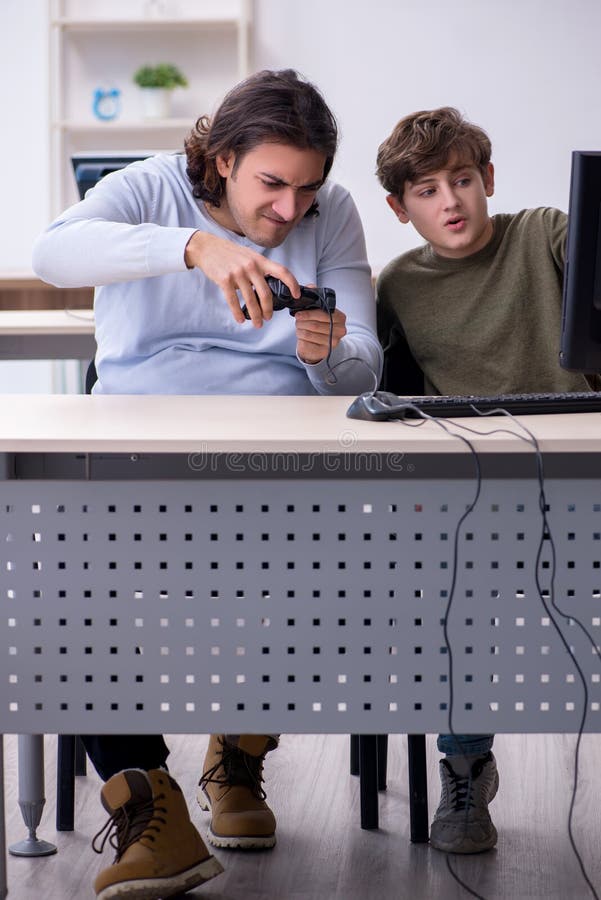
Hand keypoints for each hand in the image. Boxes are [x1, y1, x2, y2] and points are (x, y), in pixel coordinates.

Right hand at [184, 231, 299, 327]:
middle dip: (268, 310)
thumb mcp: (249, 256)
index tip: (296, 296)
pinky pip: (233, 300)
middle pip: (266, 293)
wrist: (207, 247)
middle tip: (268, 318)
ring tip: (257, 324)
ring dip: (255, 315)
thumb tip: (269, 287)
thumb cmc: (229, 254)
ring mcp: (238, 273)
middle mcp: (251, 266)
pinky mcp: (225, 280)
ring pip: (250, 300)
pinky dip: (237, 313)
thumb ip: (259, 269)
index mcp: (260, 260)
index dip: (292, 284)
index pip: (282, 271)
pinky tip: (240, 319)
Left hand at [294, 308, 346, 363]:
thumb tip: (301, 313)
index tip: (298, 315)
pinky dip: (301, 340)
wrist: (322, 343)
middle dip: (302, 323)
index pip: (322, 315)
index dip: (308, 314)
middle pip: (315, 325)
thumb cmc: (321, 327)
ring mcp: (333, 342)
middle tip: (297, 322)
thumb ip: (315, 311)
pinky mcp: (324, 351)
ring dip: (300, 331)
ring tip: (299, 329)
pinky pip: (306, 344)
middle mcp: (339, 331)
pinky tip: (302, 338)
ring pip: (308, 335)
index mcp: (340, 318)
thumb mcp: (322, 316)